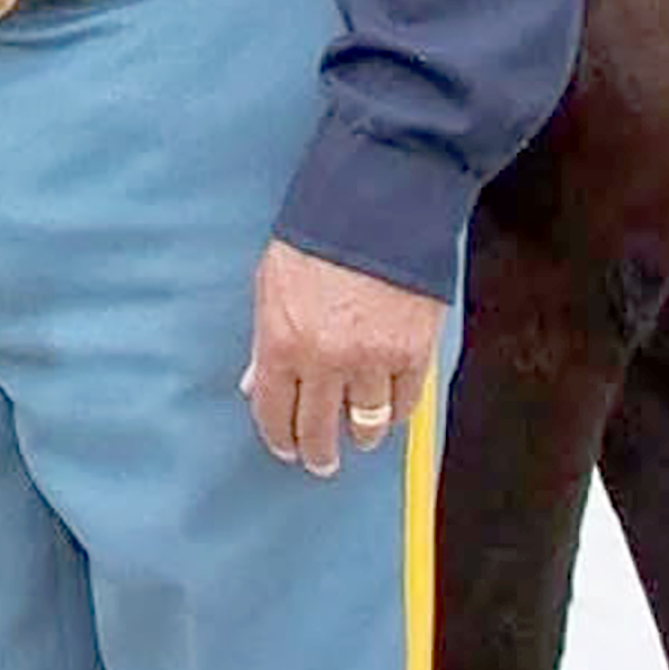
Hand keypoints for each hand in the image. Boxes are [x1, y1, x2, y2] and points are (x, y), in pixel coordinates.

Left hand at [240, 237, 444, 478]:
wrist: (376, 207)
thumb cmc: (315, 238)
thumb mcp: (270, 283)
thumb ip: (264, 338)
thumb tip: (255, 382)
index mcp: (281, 341)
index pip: (273, 412)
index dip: (278, 437)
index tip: (285, 447)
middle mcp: (324, 360)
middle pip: (318, 430)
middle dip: (317, 453)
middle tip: (320, 461)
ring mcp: (371, 361)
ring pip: (366, 425)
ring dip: (360, 436)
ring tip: (357, 438)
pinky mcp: (413, 355)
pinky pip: (403, 405)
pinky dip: (394, 414)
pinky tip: (386, 413)